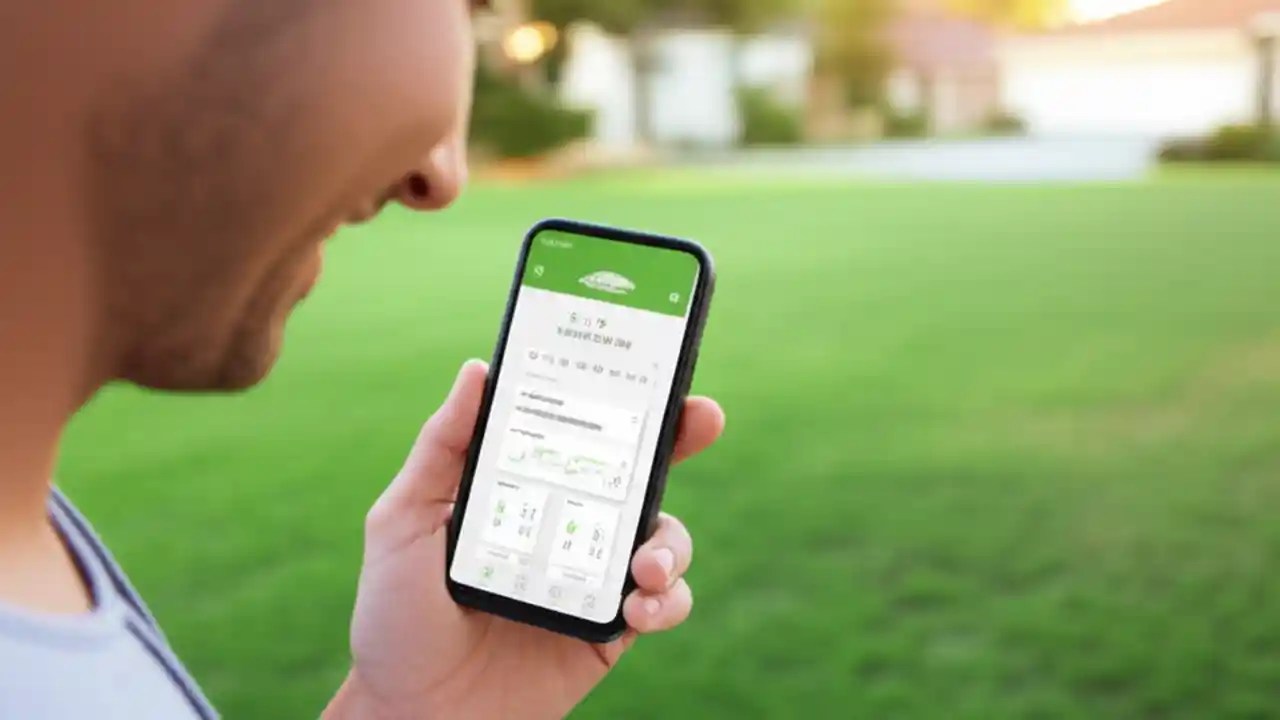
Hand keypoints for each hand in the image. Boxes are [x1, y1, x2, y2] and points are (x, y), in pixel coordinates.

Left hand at [326, 360, 724, 719]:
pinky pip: (664, 602)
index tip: (656, 367)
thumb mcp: (403, 521)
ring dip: (672, 540)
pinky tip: (638, 606)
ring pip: (665, 536)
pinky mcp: (610, 628)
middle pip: (640, 470)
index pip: (581, 430)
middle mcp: (567, 523)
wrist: (413, 714)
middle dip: (681, 437)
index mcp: (523, 487)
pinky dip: (668, 600)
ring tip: (645, 565)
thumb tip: (477, 370)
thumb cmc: (396, 616)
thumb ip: (441, 449)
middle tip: (705, 418)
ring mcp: (593, 574)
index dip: (623, 397)